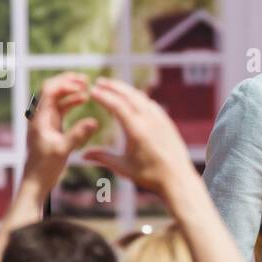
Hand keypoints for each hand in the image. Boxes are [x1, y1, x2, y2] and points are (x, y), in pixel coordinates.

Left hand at [24, 73, 99, 185]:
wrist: (36, 180)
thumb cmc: (45, 167)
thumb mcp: (63, 150)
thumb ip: (78, 134)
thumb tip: (94, 121)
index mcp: (40, 117)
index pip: (50, 90)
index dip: (66, 84)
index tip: (83, 85)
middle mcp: (41, 115)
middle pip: (52, 89)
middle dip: (68, 81)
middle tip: (85, 78)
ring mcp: (46, 120)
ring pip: (57, 97)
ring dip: (71, 90)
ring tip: (86, 86)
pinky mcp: (52, 126)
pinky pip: (61, 108)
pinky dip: (72, 101)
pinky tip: (83, 100)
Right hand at [82, 79, 191, 200]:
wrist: (178, 179)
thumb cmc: (149, 176)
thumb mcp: (123, 167)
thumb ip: (102, 157)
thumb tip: (82, 155)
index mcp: (137, 130)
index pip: (117, 105)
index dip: (103, 96)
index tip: (91, 90)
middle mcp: (150, 121)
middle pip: (129, 95)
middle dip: (113, 86)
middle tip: (99, 82)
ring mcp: (160, 120)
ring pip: (141, 97)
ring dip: (126, 90)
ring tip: (113, 87)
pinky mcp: (167, 123)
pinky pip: (151, 104)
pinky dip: (139, 97)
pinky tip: (133, 99)